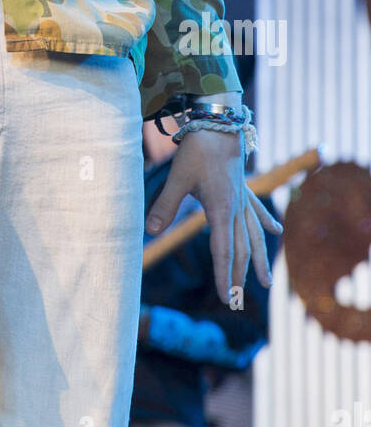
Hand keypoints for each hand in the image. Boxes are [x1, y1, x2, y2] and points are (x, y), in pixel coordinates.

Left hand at [144, 128, 282, 304]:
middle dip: (239, 277)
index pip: (223, 251)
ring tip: (266, 282)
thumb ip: (164, 205)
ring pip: (253, 235)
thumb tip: (149, 230)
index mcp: (220, 210)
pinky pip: (257, 211)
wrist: (218, 124)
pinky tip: (277, 233)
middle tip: (237, 302)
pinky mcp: (243, 189)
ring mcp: (243, 199)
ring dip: (258, 259)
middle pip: (240, 249)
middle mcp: (236, 209)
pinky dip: (266, 223)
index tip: (225, 298)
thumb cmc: (197, 150)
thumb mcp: (177, 178)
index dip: (224, 277)